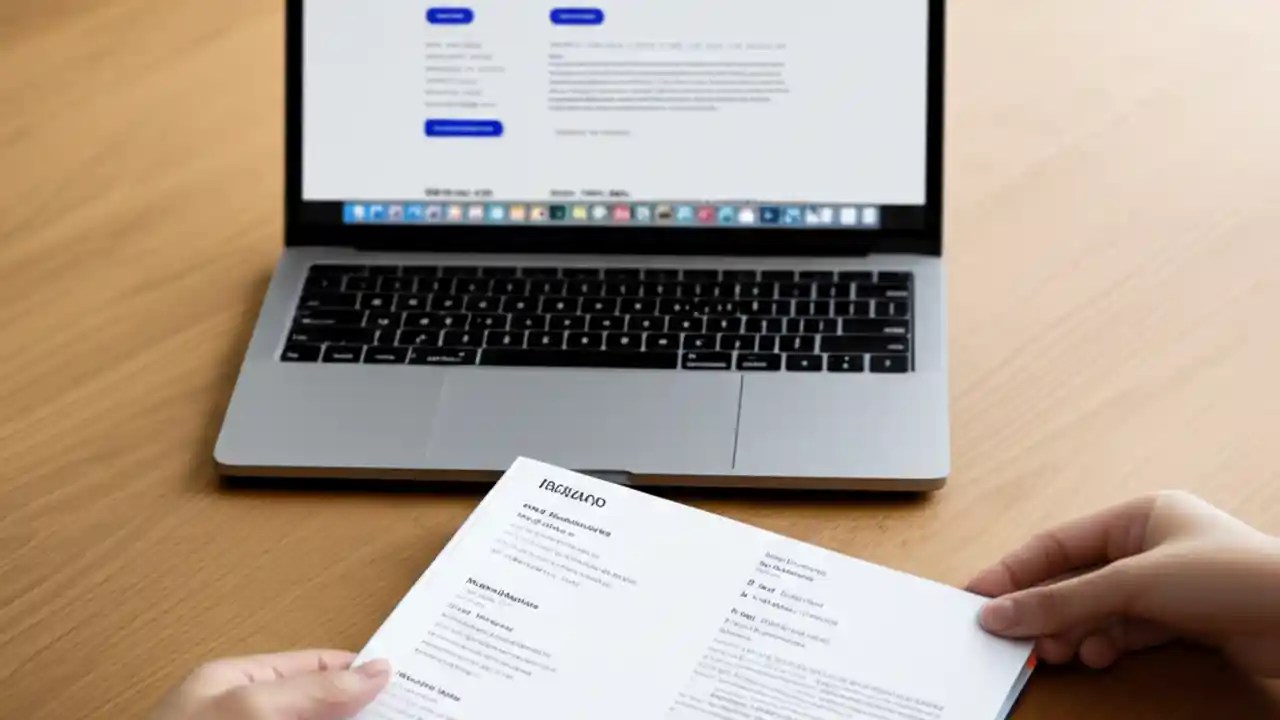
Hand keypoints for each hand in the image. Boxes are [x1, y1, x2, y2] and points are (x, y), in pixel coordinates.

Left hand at [149, 650, 389, 719]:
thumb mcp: (250, 709)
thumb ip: (313, 690)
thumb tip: (375, 670)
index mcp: (236, 684)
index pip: (315, 667)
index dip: (362, 672)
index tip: (409, 679)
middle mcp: (246, 715)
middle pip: (322, 709)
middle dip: (362, 710)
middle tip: (413, 711)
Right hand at [967, 491, 1279, 674]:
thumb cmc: (1235, 578)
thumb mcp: (1132, 584)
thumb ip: (1062, 601)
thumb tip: (1000, 612)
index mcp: (1139, 516)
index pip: (1058, 542)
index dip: (1014, 570)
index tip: (977, 596)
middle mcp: (1150, 547)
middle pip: (1075, 579)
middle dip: (1043, 609)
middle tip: (1009, 634)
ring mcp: (1167, 586)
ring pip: (1097, 610)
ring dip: (1071, 632)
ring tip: (1052, 652)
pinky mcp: (1183, 622)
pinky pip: (1124, 632)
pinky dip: (1104, 645)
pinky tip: (1095, 655)